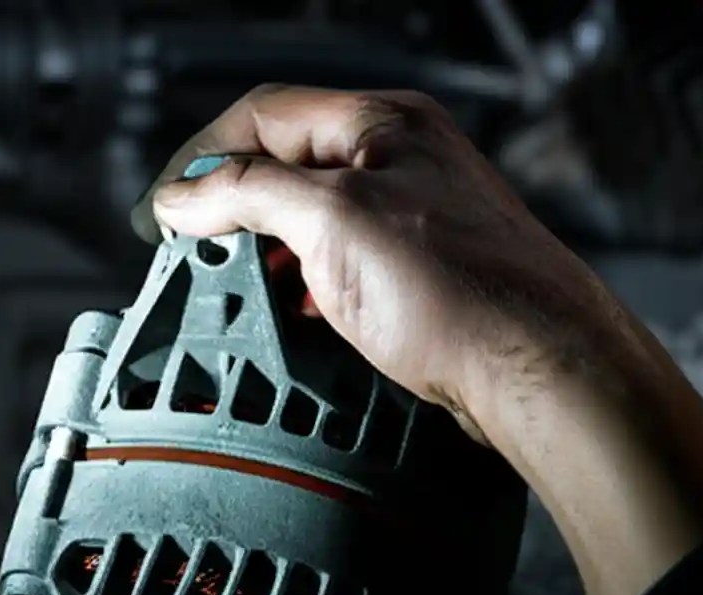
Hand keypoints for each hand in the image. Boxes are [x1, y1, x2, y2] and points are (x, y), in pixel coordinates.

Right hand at [132, 85, 702, 594]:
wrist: (539, 369)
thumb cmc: (458, 289)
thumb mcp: (332, 222)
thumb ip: (247, 195)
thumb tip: (180, 195)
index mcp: (380, 124)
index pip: (262, 117)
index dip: (201, 158)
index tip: (163, 212)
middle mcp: (396, 160)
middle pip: (282, 165)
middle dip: (228, 207)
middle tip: (188, 252)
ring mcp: (408, 215)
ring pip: (306, 216)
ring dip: (260, 249)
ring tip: (230, 286)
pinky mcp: (415, 270)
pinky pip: (334, 260)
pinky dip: (297, 281)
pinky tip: (287, 312)